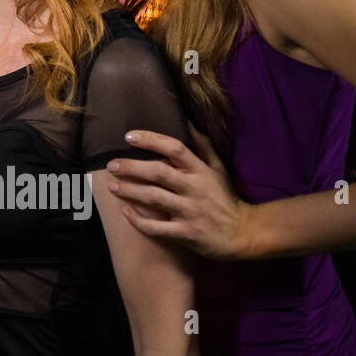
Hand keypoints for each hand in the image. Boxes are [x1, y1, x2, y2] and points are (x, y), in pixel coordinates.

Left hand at [105, 123, 260, 260]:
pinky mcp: (186, 234)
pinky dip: (138, 221)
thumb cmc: (225, 198)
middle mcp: (195, 189)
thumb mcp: (218, 169)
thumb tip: (187, 122)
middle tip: (111, 165)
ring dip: (129, 191)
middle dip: (132, 167)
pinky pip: (157, 228)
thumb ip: (202, 146)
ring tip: (111, 186)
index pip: (175, 148)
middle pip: (159, 173)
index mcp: (201, 171)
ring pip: (154, 198)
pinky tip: (125, 212)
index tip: (129, 136)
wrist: (244, 233)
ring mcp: (190, 212)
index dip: (151, 140)